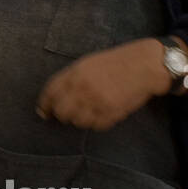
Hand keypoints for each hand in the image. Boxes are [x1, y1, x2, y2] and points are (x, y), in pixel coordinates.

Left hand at [35, 39, 170, 130]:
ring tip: (88, 112)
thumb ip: (70, 78)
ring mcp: (98, 101)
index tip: (43, 111)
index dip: (44, 104)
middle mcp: (84, 88)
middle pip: (61, 111)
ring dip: (79, 119)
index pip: (50, 92)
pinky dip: (96, 123)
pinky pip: (96, 126)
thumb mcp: (88, 63)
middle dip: (61, 114)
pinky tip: (101, 113)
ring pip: (78, 121)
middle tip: (66, 114)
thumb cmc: (115, 62)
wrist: (144, 66)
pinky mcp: (112, 112)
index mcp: (76, 73)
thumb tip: (53, 97)